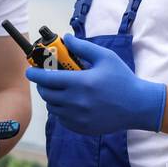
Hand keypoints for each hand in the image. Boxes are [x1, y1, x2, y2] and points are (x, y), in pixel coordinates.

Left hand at [25, 34, 165, 135]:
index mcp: (80, 83)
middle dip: (42, 85)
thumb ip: (82, 47)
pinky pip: (61, 119)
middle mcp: (76, 102)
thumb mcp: (105, 57)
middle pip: (46, 94)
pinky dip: (61, 110)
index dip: (34, 73)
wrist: (138, 106)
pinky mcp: (81, 128)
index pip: (47, 79)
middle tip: (47, 78)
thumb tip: (65, 39)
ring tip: (60, 89)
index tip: (30, 70)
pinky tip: (70, 102)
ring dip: (51, 97)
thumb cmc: (122, 79)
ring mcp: (78, 117)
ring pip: (52, 107)